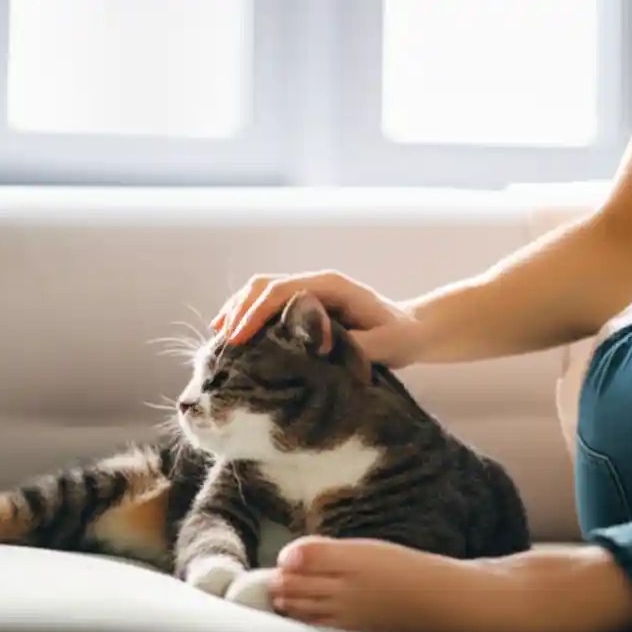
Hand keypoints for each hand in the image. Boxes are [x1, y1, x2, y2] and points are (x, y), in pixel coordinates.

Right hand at [211, 271, 424, 367]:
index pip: (281, 290)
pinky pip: (269, 302)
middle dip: (240, 309)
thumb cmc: (399, 336)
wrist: (411, 329)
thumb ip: (353, 345)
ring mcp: (309, 291)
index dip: (256, 312)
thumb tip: (318, 348)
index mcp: (331, 285)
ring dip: (238, 309)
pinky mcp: (306, 304)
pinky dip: (248, 313)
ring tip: (219, 335)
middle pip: (264, 284)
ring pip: (262, 290)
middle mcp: (316, 282)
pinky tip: (233, 332)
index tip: (238, 338)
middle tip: (224, 340)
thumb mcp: (384, 345)